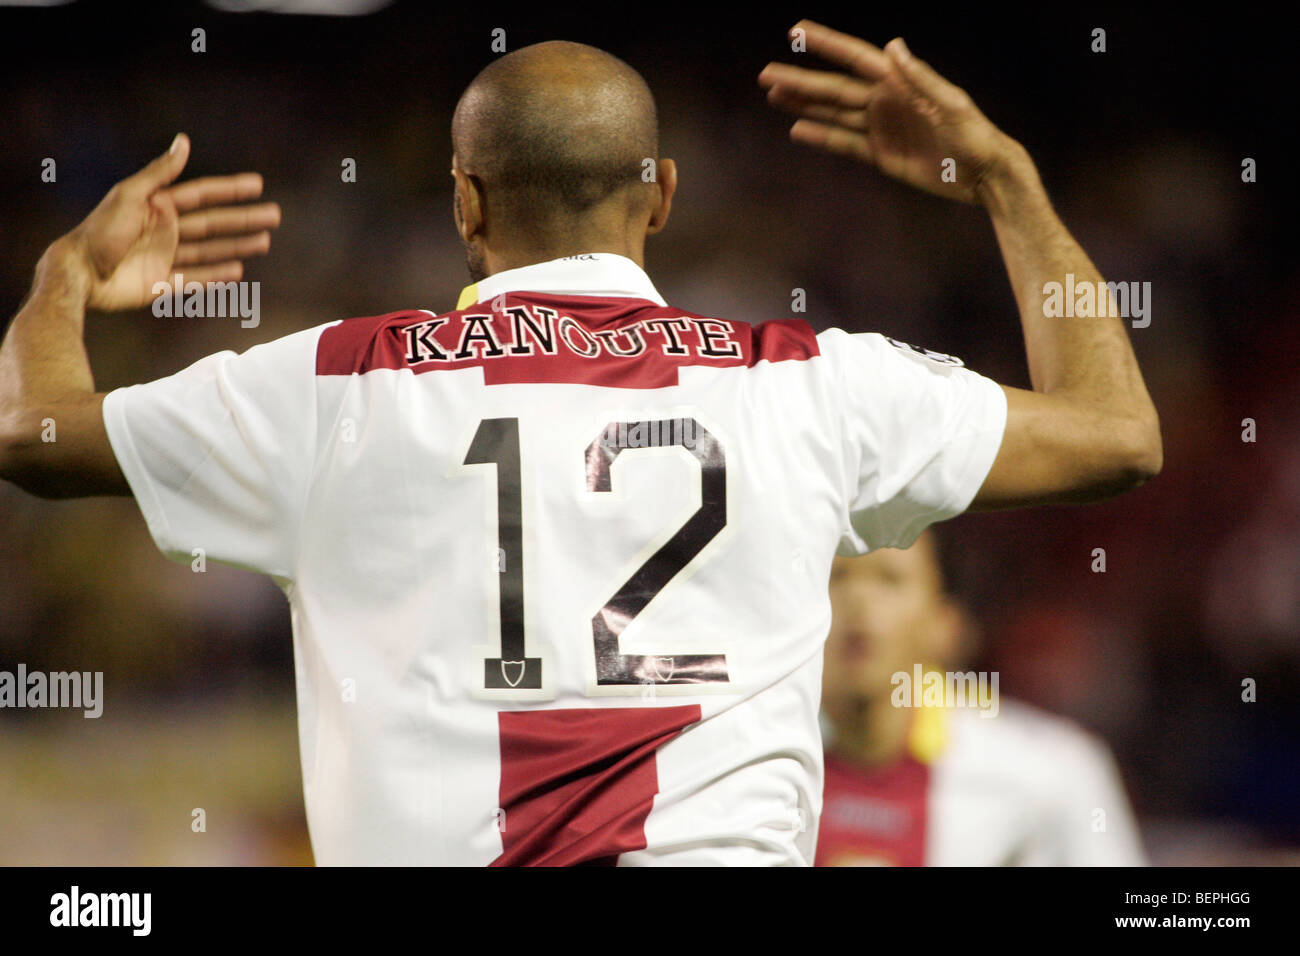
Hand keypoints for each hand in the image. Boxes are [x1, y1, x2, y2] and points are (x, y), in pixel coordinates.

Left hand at [60, 134, 280, 311]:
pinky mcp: (163, 284)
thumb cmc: (100, 230)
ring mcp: (166, 257)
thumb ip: (160, 172)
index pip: (203, 194)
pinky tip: (238, 271)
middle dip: (244, 219)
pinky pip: (196, 279)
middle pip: (213, 223)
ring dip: (237, 246)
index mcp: (158, 206)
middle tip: (274, 216)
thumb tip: (184, 141)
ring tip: (264, 242)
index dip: (230, 189)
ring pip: (210, 250)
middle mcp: (166, 230)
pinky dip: (217, 276)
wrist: (80, 273)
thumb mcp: (131, 195)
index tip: (257, 185)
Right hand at [759, 21, 1022, 203]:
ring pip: (833, 113)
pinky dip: (821, 137)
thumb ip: (920, 78)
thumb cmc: (974, 135)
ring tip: (774, 96)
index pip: (854, 58)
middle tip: (765, 74)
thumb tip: (892, 47)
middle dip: (800, 80)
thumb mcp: (950, 104)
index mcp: (899, 83)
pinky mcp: (882, 154)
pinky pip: (844, 144)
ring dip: (804, 105)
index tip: (796, 30)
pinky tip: (797, 130)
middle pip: (834, 88)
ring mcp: (881, 128)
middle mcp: (884, 101)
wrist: (983, 174)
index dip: (826, 43)